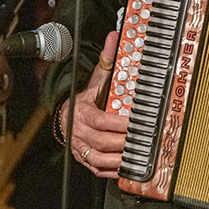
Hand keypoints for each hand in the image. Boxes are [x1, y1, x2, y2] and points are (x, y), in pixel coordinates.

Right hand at [58, 31, 128, 177]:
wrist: (65, 115)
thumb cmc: (85, 98)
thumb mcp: (95, 79)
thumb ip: (107, 59)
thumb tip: (114, 37)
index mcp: (83, 113)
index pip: (102, 121)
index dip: (119, 124)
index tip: (136, 124)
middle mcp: (80, 132)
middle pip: (102, 142)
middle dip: (124, 143)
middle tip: (143, 141)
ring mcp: (80, 148)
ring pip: (98, 159)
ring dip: (118, 160)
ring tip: (136, 157)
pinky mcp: (83, 159)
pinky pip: (97, 170)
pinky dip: (112, 172)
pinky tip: (126, 168)